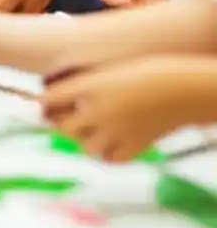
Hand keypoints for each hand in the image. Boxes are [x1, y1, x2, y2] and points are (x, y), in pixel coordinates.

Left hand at [42, 56, 207, 161]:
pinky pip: (110, 158)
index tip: (42, 104)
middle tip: (66, 120)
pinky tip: (112, 141)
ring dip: (85, 139)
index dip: (42, 103)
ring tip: (92, 130)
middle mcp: (98, 110)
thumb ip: (83, 82)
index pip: (49, 99)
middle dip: (63, 123)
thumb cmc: (148, 71)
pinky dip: (108, 152)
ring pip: (85, 146)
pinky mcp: (134, 145)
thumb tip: (53, 95)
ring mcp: (116, 130)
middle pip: (63, 127)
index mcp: (90, 86)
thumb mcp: (109, 69)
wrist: (184, 87)